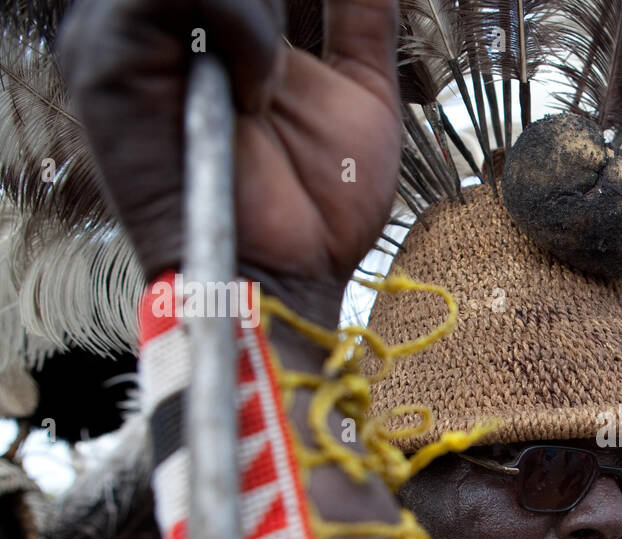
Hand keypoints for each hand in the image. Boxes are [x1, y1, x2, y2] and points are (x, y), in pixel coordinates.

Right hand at [59, 0, 400, 321]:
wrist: (289, 276)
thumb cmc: (320, 208)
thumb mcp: (362, 90)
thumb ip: (361, 17)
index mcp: (216, 22)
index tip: (329, 11)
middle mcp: (166, 22)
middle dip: (269, 2)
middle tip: (289, 70)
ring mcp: (126, 35)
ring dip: (256, 9)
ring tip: (275, 80)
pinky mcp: (107, 59)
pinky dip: (237, 25)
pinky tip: (259, 85)